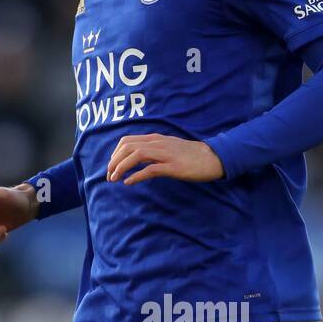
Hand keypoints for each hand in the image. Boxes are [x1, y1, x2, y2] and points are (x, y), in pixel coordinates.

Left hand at [107, 133, 223, 185]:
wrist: (213, 157)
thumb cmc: (191, 155)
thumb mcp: (169, 148)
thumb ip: (154, 151)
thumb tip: (138, 160)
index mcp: (155, 138)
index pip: (127, 140)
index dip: (115, 154)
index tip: (112, 166)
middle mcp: (158, 143)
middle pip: (127, 147)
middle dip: (114, 161)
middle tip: (109, 175)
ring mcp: (165, 154)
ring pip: (136, 155)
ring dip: (121, 167)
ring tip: (114, 179)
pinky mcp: (173, 167)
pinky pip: (150, 169)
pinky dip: (136, 176)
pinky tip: (128, 182)